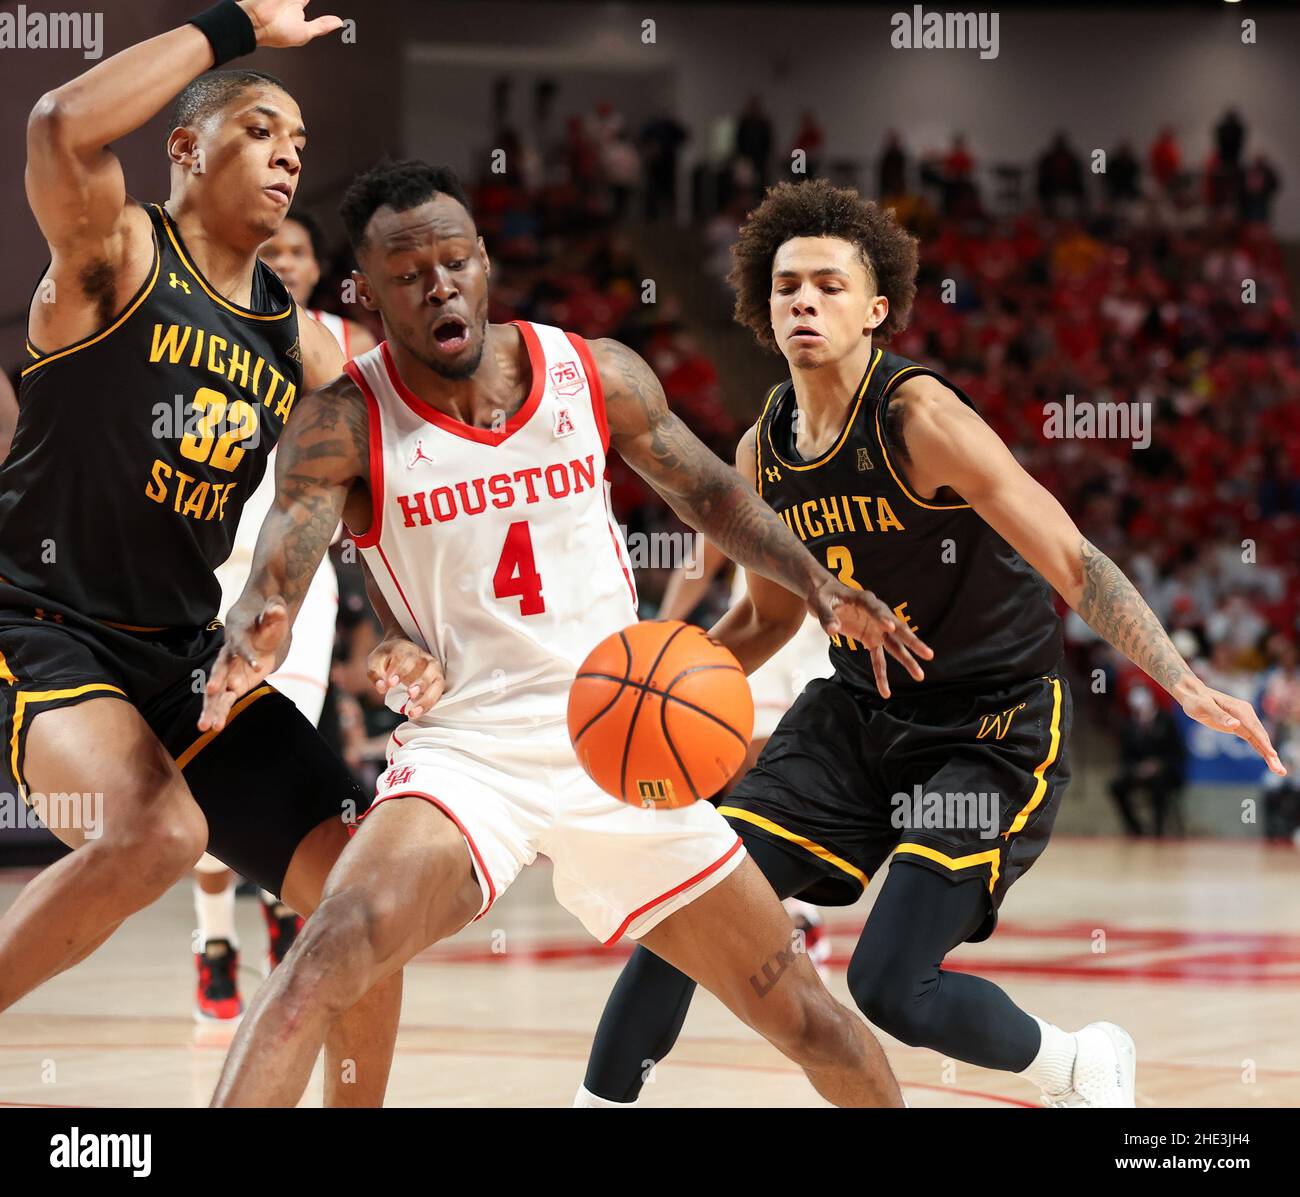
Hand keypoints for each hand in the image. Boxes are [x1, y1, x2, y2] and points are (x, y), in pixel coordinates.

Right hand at [199, 596, 291, 730]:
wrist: (258, 633)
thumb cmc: (266, 623)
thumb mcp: (273, 616)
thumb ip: (274, 613)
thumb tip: (277, 608)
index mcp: (238, 640)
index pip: (243, 648)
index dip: (249, 656)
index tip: (258, 667)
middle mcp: (228, 658)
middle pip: (220, 670)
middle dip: (215, 681)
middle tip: (211, 691)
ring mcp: (228, 674)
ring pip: (217, 692)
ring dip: (212, 707)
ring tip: (205, 727)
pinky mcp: (232, 685)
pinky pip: (224, 701)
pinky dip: (220, 712)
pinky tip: (214, 728)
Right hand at [239, 0, 342, 47]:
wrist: (256, 24)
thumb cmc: (277, 32)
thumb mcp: (305, 32)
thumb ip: (322, 26)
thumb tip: (339, 23)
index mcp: (296, 6)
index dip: (308, 0)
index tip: (308, 3)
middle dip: (303, 0)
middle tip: (302, 2)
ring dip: (299, 0)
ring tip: (292, 5)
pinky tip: (294, 1)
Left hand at [367, 636, 445, 719]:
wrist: (400, 652)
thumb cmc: (388, 659)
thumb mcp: (375, 662)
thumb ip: (376, 674)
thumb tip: (381, 687)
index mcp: (406, 650)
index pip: (406, 659)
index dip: (400, 671)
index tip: (391, 683)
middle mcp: (423, 657)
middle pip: (426, 668)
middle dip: (420, 682)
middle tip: (410, 694)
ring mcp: (433, 668)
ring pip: (437, 680)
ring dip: (428, 696)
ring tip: (414, 709)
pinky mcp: (437, 679)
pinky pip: (438, 692)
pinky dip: (429, 704)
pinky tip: (417, 712)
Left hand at [807, 578, 933, 698]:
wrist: (825, 596)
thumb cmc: (823, 596)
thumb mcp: (820, 604)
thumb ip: (827, 617)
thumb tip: (833, 630)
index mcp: (864, 600)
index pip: (876, 609)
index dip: (882, 618)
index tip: (890, 627)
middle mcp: (876, 614)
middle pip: (897, 629)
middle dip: (911, 641)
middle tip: (927, 654)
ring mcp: (876, 628)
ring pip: (895, 645)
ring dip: (907, 660)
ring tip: (920, 675)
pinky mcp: (871, 638)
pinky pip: (878, 658)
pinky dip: (881, 674)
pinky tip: (885, 691)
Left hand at [1175, 677, 1286, 775]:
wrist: (1193, 695)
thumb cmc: (1196, 700)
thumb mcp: (1204, 707)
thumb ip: (1219, 716)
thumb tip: (1236, 724)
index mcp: (1240, 709)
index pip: (1254, 728)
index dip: (1263, 742)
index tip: (1272, 755)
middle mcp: (1246, 714)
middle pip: (1261, 736)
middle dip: (1270, 753)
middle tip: (1280, 770)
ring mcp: (1245, 720)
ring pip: (1260, 739)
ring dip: (1269, 754)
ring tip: (1279, 770)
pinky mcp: (1240, 726)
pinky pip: (1253, 740)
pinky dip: (1262, 750)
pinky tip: (1269, 760)